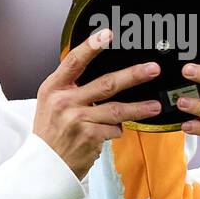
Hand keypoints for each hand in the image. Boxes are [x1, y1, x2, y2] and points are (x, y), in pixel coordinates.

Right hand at [33, 30, 162, 178]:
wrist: (44, 165)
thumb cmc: (51, 132)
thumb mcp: (51, 103)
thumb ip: (71, 86)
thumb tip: (100, 71)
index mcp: (54, 88)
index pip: (74, 61)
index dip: (91, 46)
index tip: (108, 33)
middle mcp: (65, 101)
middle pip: (105, 84)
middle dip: (133, 75)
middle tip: (153, 69)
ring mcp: (78, 120)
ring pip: (116, 110)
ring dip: (139, 108)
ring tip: (155, 106)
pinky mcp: (89, 138)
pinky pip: (113, 130)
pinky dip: (117, 130)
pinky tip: (114, 131)